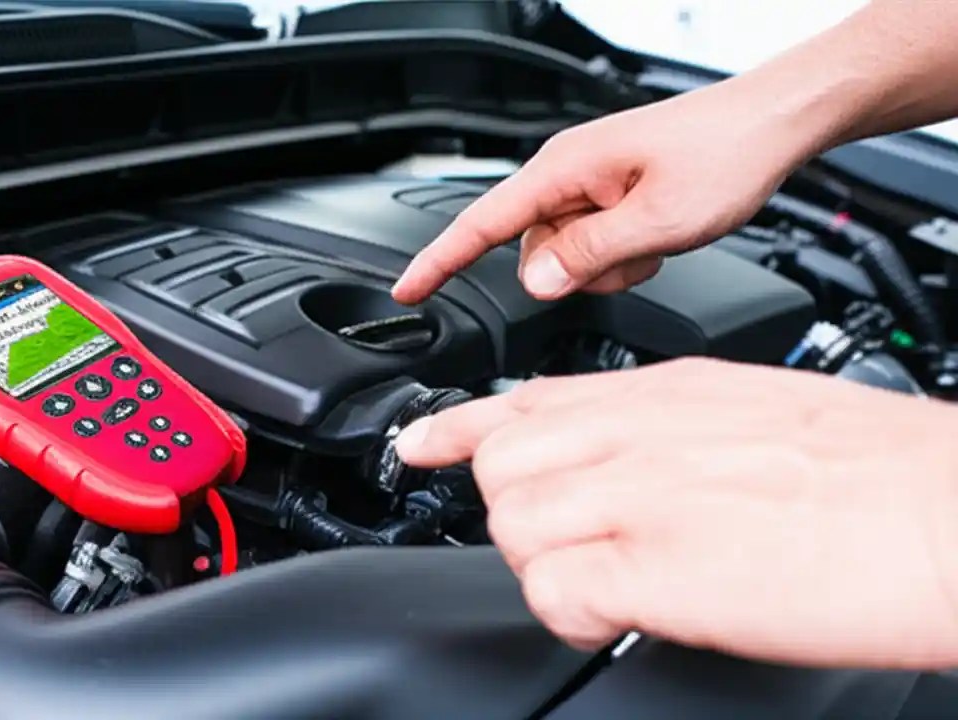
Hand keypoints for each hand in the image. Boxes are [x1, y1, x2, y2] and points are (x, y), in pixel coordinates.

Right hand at [391, 79, 817, 303]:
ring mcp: (592, 183)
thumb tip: (535, 284)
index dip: (440, 262)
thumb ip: (588, 256)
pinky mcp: (614, 192)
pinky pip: (598, 242)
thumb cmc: (725, 153)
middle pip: (535, 252)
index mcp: (564, 170)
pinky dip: (626, 252)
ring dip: (609, 264)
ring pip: (569, 254)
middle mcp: (569, 173)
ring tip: (658, 239)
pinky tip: (662, 234)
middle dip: (577, 272)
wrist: (773, 123)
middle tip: (637, 255)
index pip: (482, 224)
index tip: (409, 289)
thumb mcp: (658, 221)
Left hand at [392, 358, 957, 669]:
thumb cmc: (879, 471)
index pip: (526, 397)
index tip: (421, 444)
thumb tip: (623, 447)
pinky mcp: (653, 568)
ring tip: (613, 577)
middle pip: (503, 465)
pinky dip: (573, 608)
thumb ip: (672, 422)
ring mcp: (639, 496)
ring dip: (547, 561)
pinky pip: (551, 589)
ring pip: (514, 524)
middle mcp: (638, 433)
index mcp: (665, 392)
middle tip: (577, 541)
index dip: (459, 426)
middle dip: (520, 510)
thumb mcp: (758, 407)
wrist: (948, 516)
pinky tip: (623, 608)